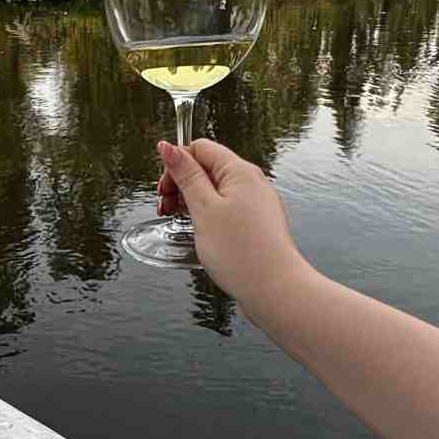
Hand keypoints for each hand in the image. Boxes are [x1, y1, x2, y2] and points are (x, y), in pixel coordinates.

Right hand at [156, 139, 308, 322]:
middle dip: (181, 184)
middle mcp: (252, 183)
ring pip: (215, 191)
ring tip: (181, 223)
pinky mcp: (256, 224)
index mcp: (239, 171)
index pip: (200, 149)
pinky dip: (208, 216)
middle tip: (166, 208)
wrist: (275, 291)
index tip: (163, 190)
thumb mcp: (203, 208)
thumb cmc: (242, 253)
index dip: (177, 165)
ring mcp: (256, 204)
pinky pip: (227, 209)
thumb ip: (185, 175)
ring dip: (192, 201)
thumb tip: (169, 147)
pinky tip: (201, 233)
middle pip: (207, 169)